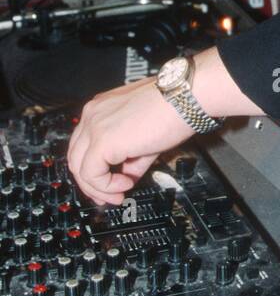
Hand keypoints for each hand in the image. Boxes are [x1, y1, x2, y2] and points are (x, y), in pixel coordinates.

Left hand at [66, 77, 193, 205]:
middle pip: (76, 157)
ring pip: (78, 168)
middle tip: (108, 197)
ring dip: (98, 188)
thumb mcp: (145, 135)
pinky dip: (106, 186)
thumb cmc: (174, 108)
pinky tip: (125, 183)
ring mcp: (95, 126)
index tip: (109, 185)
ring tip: (121, 192)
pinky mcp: (102, 140)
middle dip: (91, 183)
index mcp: (102, 109)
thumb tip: (129, 174)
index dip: (94, 169)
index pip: (84, 144)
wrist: (187, 98)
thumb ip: (131, 156)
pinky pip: (91, 174)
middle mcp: (93, 114)